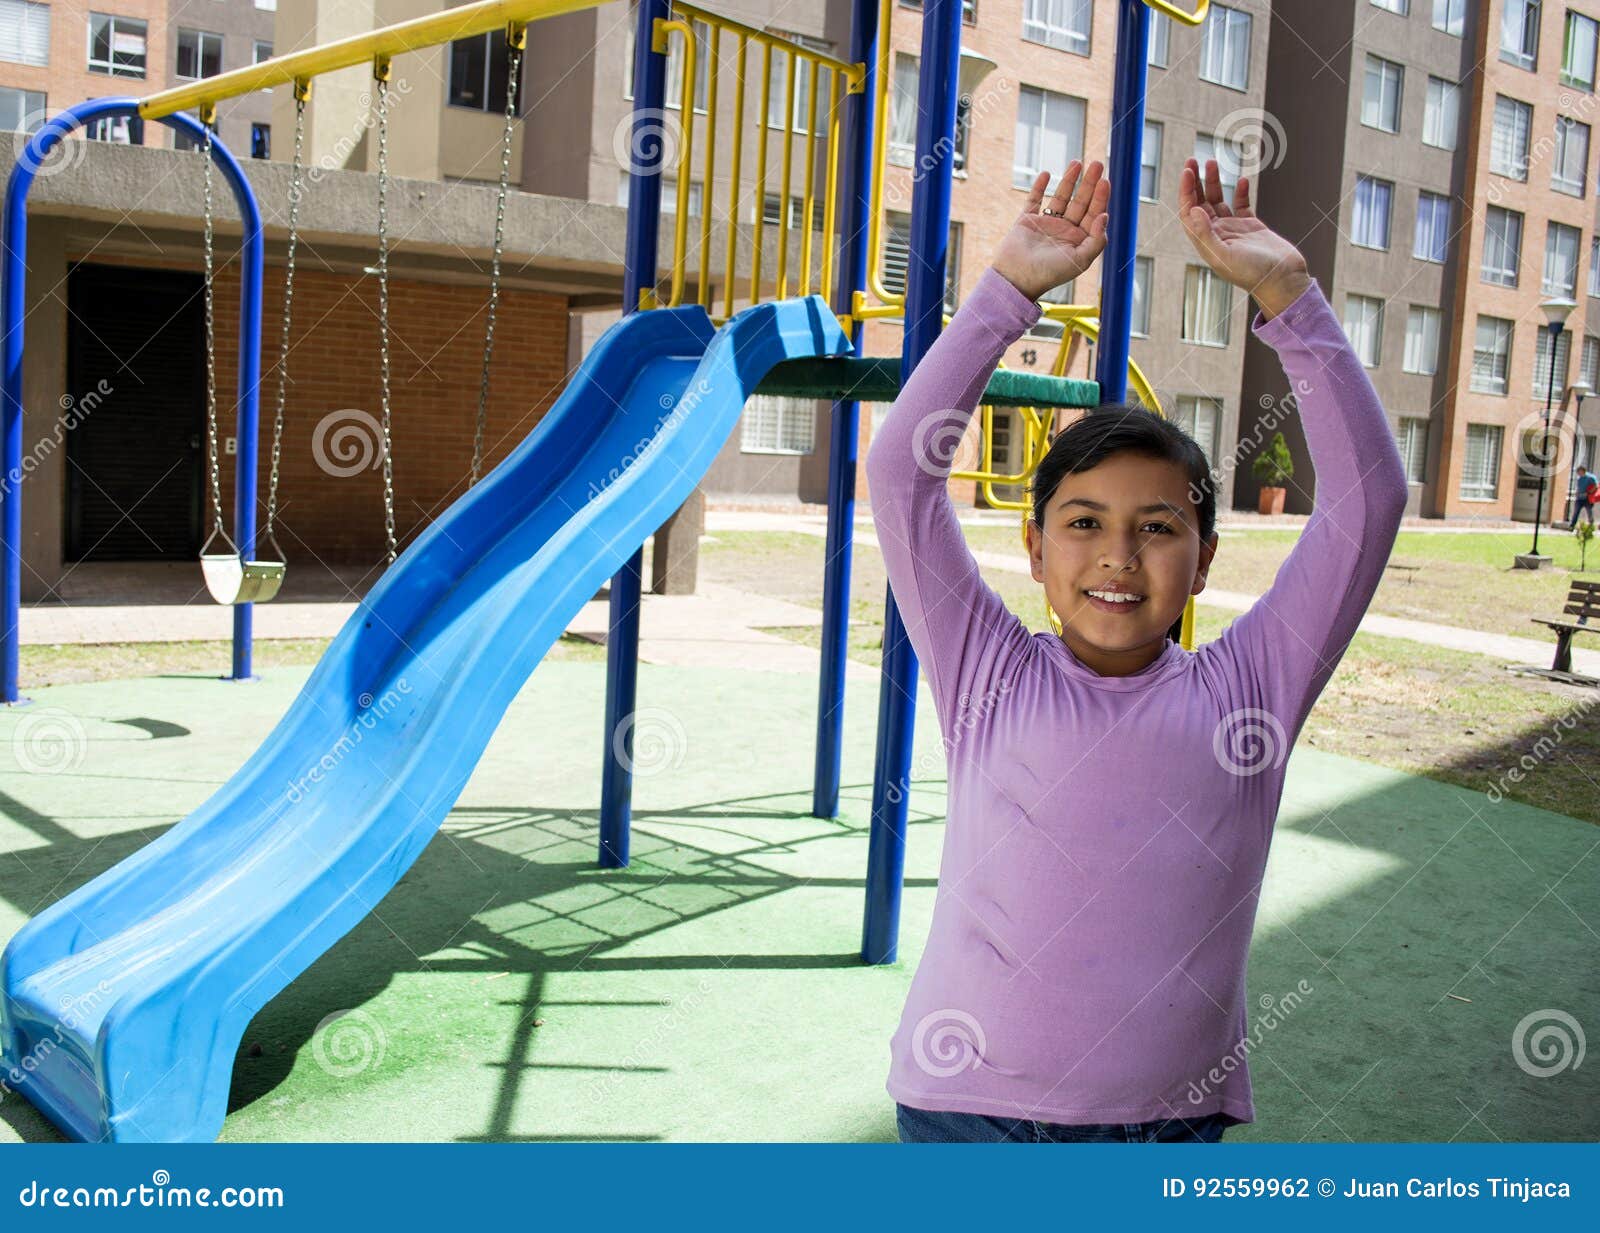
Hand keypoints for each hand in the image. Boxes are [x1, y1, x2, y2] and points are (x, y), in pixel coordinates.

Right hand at [991, 160, 1109, 301]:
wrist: (1016, 278)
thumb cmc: (1049, 274)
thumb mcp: (1080, 260)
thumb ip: (1096, 240)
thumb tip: (1105, 216)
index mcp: (1078, 240)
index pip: (1093, 214)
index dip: (1100, 197)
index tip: (1105, 181)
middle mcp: (1064, 231)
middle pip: (1080, 202)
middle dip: (1089, 183)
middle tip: (1097, 164)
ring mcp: (1045, 224)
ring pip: (1061, 197)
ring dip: (1069, 180)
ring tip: (1077, 163)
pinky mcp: (1026, 221)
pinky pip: (1034, 200)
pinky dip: (1039, 187)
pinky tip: (1047, 174)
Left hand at [1179, 159, 1309, 318]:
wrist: (1283, 280)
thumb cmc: (1254, 274)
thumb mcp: (1224, 256)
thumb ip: (1206, 234)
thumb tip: (1192, 211)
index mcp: (1206, 242)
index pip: (1189, 212)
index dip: (1186, 191)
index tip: (1188, 170)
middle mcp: (1217, 235)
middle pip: (1200, 204)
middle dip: (1195, 182)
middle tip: (1193, 160)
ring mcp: (1234, 230)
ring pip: (1219, 201)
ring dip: (1214, 182)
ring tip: (1212, 162)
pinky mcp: (1252, 227)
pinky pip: (1241, 205)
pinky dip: (1240, 191)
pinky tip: (1241, 179)